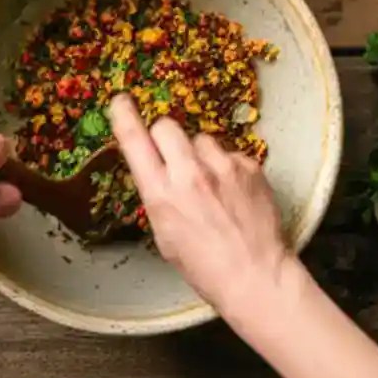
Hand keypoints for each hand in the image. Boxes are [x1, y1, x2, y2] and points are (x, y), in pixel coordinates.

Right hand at [108, 95, 290, 314]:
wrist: (256, 275)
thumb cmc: (205, 266)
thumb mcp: (165, 236)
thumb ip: (159, 197)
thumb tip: (159, 172)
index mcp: (161, 194)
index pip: (134, 141)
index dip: (124, 116)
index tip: (121, 101)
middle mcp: (189, 174)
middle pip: (167, 126)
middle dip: (165, 136)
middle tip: (173, 156)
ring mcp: (223, 167)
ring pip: (201, 139)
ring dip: (201, 155)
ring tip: (212, 185)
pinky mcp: (249, 166)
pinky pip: (230, 154)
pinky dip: (228, 168)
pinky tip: (234, 193)